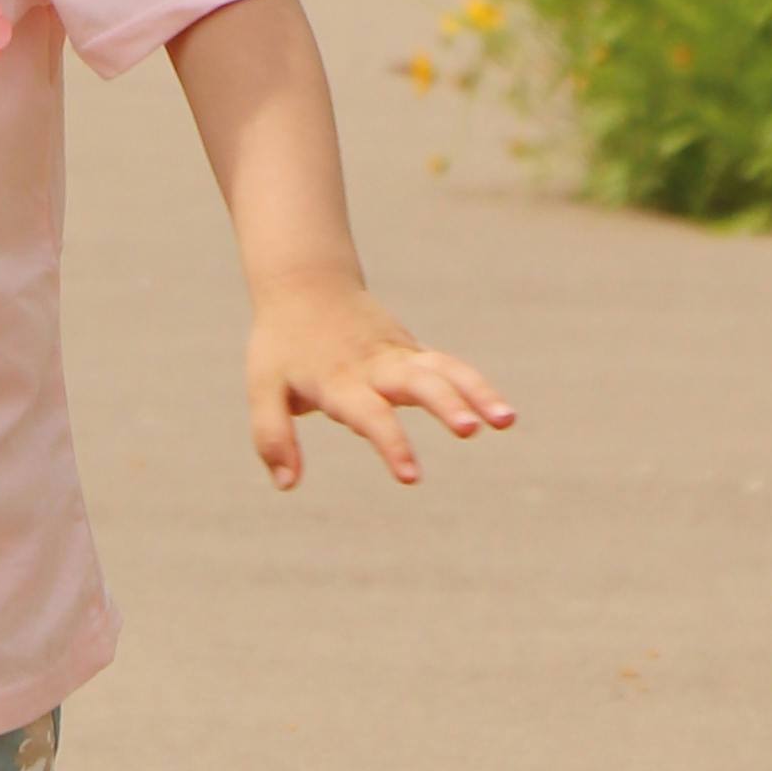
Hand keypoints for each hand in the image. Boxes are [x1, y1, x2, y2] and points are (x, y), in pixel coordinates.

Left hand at [244, 282, 513, 491]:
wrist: (307, 285)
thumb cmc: (282, 345)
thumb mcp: (264, 387)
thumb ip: (272, 436)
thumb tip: (287, 484)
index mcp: (338, 379)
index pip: (368, 415)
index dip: (391, 443)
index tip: (411, 477)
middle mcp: (375, 366)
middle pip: (417, 383)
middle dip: (445, 406)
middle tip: (470, 430)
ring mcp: (400, 355)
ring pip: (445, 370)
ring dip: (478, 392)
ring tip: (507, 421)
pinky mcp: (414, 352)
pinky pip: (451, 368)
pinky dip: (477, 386)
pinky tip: (502, 413)